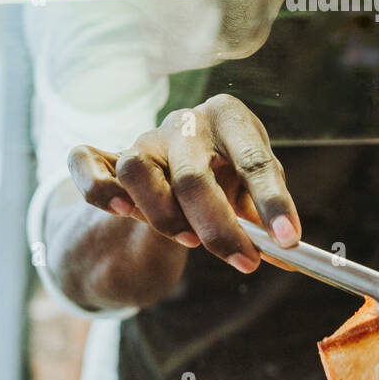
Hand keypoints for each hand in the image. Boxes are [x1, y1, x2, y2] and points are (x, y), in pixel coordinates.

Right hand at [66, 95, 299, 272]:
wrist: (178, 160)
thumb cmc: (226, 173)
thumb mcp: (251, 186)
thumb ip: (267, 217)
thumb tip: (292, 258)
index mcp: (229, 118)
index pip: (253, 159)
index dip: (273, 203)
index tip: (289, 241)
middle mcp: (184, 122)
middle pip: (192, 175)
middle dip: (217, 228)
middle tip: (244, 261)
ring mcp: (143, 137)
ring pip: (137, 170)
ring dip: (162, 215)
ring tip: (187, 238)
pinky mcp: (105, 155)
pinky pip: (87, 164)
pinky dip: (100, 190)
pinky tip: (123, 212)